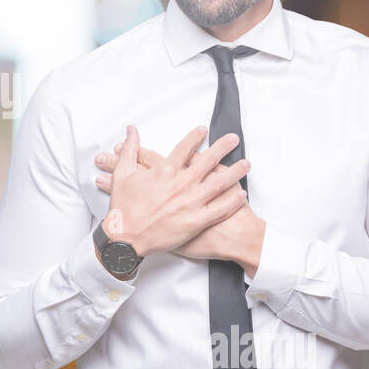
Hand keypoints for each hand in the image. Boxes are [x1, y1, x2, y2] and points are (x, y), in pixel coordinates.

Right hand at [99, 125, 249, 257]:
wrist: (126, 238)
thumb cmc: (123, 207)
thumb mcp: (122, 174)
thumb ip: (129, 149)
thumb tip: (131, 130)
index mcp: (165, 171)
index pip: (185, 148)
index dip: (195, 137)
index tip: (203, 130)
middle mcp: (181, 184)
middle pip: (208, 160)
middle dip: (223, 147)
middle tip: (234, 139)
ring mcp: (190, 203)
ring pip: (219, 183)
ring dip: (235, 172)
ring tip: (246, 164)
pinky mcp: (195, 222)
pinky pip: (219, 210)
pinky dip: (232, 201)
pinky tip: (241, 194)